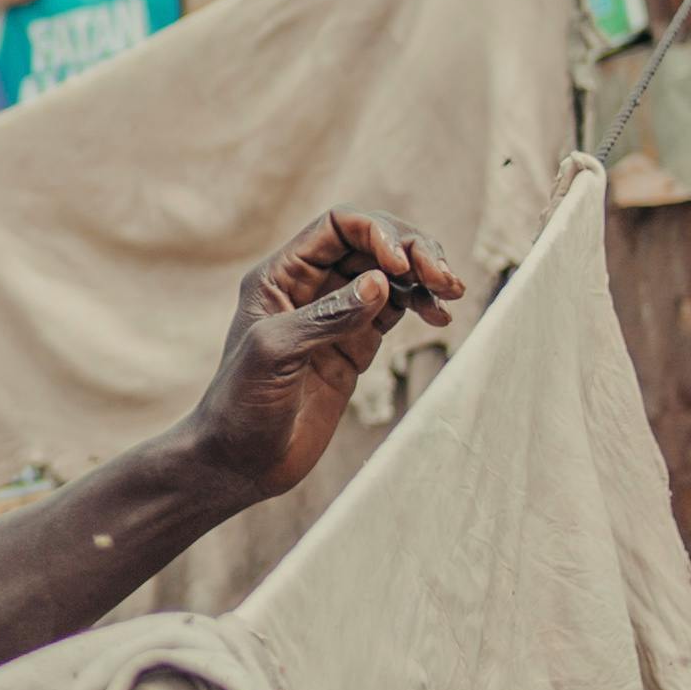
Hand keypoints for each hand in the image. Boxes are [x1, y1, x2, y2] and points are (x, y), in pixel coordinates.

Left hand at [182, 208, 464, 509]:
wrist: (239, 463)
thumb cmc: (240, 406)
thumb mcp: (274, 354)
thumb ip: (327, 316)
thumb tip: (381, 282)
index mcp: (281, 275)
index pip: (338, 226)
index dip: (376, 232)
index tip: (400, 264)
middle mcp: (309, 287)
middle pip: (371, 243)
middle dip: (412, 249)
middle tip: (443, 277)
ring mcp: (336, 316)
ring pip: (389, 275)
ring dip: (424, 274)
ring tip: (451, 292)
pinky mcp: (355, 346)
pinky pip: (396, 310)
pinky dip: (421, 304)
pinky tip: (440, 315)